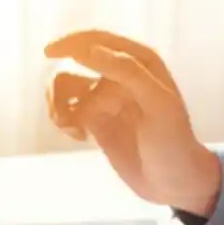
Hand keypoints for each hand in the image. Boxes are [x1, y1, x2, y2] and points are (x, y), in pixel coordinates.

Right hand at [44, 30, 222, 217]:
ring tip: (68, 127)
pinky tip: (78, 136)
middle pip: (74, 64)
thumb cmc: (173, 141)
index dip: (72, 42)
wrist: (175, 183)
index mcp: (141, 61)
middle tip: (61, 113)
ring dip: (57, 104)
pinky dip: (64, 120)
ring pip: (65, 86)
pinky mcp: (96, 122)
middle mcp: (121, 75)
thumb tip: (87, 50)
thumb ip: (126, 71)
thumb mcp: (157, 103)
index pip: (98, 41)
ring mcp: (107, 98)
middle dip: (60, 85)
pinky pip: (67, 109)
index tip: (48, 52)